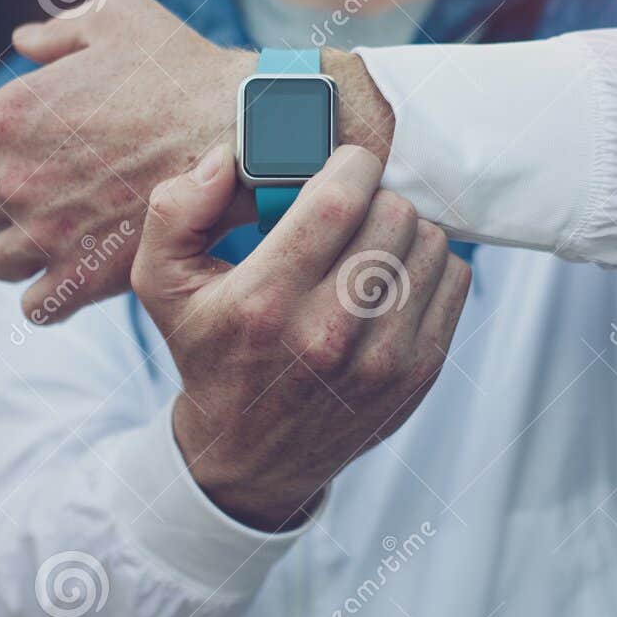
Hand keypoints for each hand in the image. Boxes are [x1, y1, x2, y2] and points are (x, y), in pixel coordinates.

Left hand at [0, 0, 396, 321]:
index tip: (12, 156)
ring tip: (64, 239)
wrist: (244, 130)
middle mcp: (16, 179)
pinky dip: (51, 297)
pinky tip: (78, 277)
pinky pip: (38, 307)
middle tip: (46, 197)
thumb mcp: (120, 17)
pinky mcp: (88, 277)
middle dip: (0, 205)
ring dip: (24, 252)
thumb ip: (62, 29)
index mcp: (9, 116)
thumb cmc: (186, 68)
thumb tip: (24, 41)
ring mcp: (49, 234)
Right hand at [131, 143, 470, 531]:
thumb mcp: (163, 284)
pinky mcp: (420, 373)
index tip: (342, 168)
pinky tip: (393, 277)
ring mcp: (382, 358)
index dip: (351, 166)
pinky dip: (429, 264)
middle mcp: (327, 334)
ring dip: (403, 230)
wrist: (249, 456)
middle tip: (349, 212)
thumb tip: (227, 160)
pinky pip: (454, 278)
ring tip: (369, 245)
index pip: (338, 201)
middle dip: (372, 197)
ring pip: (429, 242)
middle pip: (392, 215)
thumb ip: (176, 211)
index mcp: (263, 302)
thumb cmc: (210, 354)